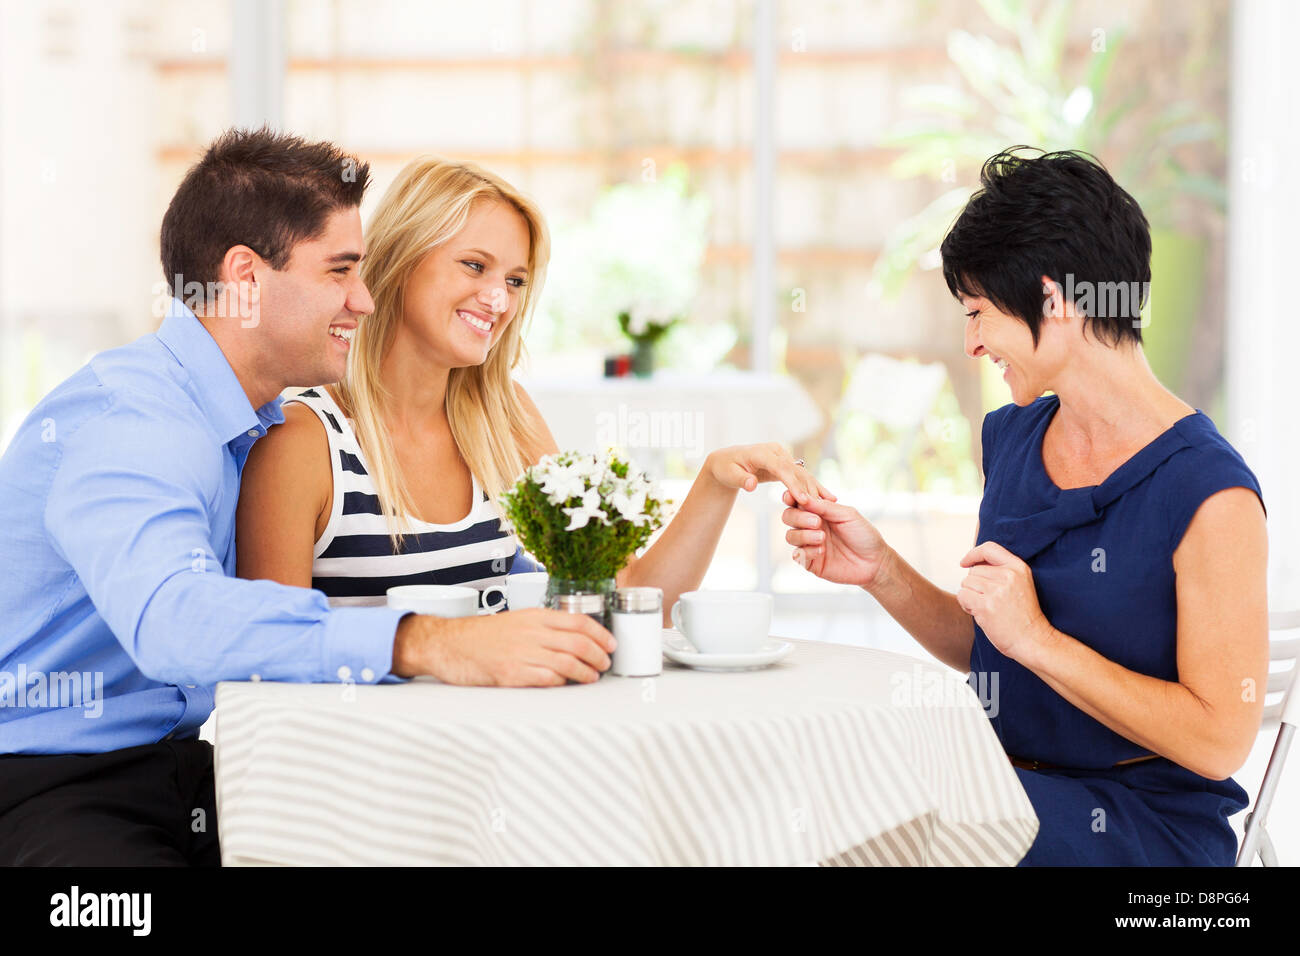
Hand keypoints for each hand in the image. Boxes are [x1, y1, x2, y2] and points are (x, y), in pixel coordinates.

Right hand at [396, 608, 615, 685]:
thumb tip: (573, 639)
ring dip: (586, 673)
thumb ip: (543, 627)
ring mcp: (522, 653)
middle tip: (605, 664)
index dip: (601, 634)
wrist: (448, 644)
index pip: (579, 622)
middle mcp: (532, 632)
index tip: (610, 644)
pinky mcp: (511, 674)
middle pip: (579, 643)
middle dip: (599, 656)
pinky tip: (566, 685)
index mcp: (535, 616)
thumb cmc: (482, 635)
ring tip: (591, 677)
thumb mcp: (517, 620)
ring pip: (568, 662)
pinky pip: (547, 679)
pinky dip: (562, 683)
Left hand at [704, 443, 836, 503]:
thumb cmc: (727, 468)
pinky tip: (827, 497)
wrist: (728, 461)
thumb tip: (751, 485)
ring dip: (815, 488)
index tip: (802, 500)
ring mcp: (782, 456)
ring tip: (829, 504)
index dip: (793, 484)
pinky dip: (813, 487)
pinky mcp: (786, 463)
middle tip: (820, 508)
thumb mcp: (729, 474)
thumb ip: (741, 480)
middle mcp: (775, 451)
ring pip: (802, 473)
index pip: (781, 468)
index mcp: (762, 452)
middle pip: (796, 470)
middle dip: (808, 489)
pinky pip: (801, 476)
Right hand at [782, 491, 889, 588]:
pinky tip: (822, 551)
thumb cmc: (864, 534)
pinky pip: (797, 555)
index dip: (790, 498)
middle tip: (817, 522)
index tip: (793, 497)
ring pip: (790, 536)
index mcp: (819, 512)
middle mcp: (811, 527)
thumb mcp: (847, 515)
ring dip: (803, 535)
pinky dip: (807, 551)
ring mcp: (809, 544)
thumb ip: (825, 507)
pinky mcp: (811, 562)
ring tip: (822, 538)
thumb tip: (803, 498)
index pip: (797, 502)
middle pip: (788, 517)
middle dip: (798, 517)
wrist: (875, 561)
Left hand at [956, 541, 1054, 664]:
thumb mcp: (1021, 584)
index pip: (989, 548)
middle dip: (974, 585)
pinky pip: (962, 596)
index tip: (965, 562)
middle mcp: (1008, 576)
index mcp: (1019, 568)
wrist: (1033, 640)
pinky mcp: (985, 605)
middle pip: (973, 570)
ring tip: (986, 608)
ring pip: (966, 583)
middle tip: (988, 601)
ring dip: (970, 596)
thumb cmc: (1024, 616)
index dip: (973, 554)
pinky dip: (966, 605)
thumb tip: (972, 564)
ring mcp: (996, 590)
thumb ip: (1001, 571)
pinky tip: (979, 614)